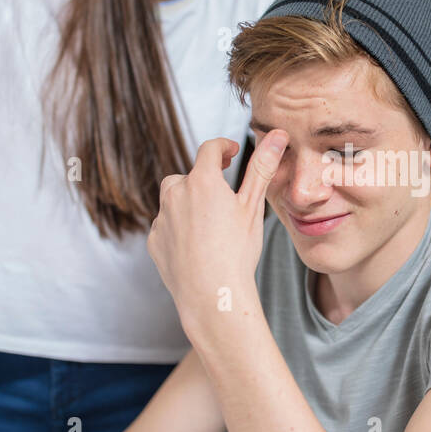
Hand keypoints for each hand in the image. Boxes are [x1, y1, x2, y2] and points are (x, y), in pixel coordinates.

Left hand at [147, 130, 287, 328]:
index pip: (209, 150)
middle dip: (202, 181)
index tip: (231, 152)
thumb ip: (261, 168)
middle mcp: (175, 194)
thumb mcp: (253, 207)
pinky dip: (177, 229)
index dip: (223, 147)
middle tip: (222, 198)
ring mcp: (161, 218)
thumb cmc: (237, 252)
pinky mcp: (154, 241)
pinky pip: (164, 226)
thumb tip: (277, 136)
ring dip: (186, 204)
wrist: (213, 295)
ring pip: (172, 200)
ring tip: (209, 225)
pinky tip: (196, 246)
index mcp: (202, 181)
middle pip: (187, 176)